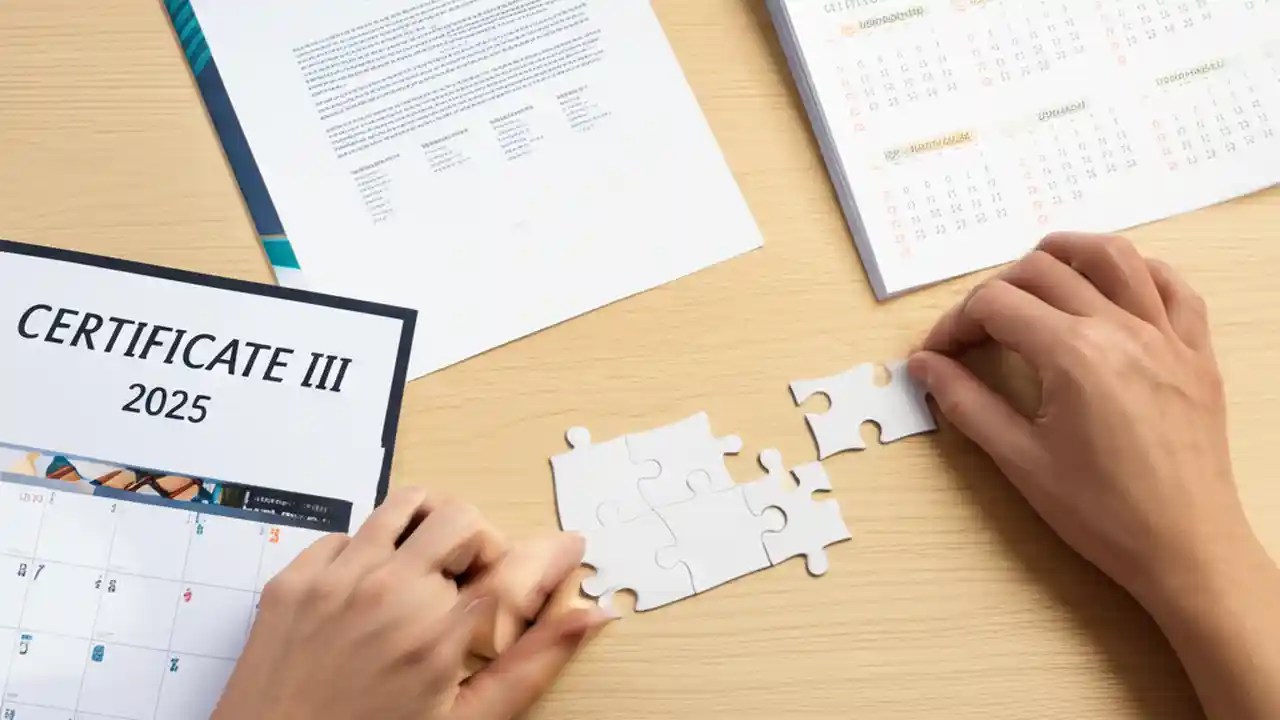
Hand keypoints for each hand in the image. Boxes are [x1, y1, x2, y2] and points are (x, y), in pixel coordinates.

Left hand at [213, 488, 609, 719]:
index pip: (514, 566)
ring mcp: (336, 580)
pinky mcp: (294, 579)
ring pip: (406, 505)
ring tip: (428, 570)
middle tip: (473, 583)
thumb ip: (530, 666)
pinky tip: (369, 595)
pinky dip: (370, 553)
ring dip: (431, 528)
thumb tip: (588, 617)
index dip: (548, 557)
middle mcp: (387, 593)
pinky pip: (347, 533)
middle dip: (482, 545)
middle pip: (463, 518)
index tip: (563, 551)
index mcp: (436, 635)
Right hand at [909, 232, 1253, 605]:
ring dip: (1065, 252)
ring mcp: (1165, 335)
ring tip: (1035, 271)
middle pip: (1042, 271)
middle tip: (973, 333)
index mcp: (1073, 354)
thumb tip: (924, 365)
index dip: (953, 323)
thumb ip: (966, 402)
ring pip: (1113, 256)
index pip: (995, 305)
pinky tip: (1112, 287)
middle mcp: (1120, 328)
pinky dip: (1139, 271)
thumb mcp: (1019, 460)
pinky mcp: (1196, 352)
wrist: (1185, 548)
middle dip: (994, 291)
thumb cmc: (1101, 514)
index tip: (937, 355)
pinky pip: (1173, 287)